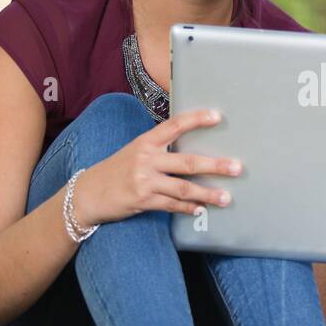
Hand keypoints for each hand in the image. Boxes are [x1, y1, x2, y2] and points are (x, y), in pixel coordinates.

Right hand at [72, 108, 241, 224]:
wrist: (88, 193)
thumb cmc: (117, 170)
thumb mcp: (135, 151)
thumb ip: (159, 148)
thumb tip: (192, 147)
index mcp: (146, 142)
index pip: (174, 125)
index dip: (196, 119)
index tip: (218, 116)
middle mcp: (146, 159)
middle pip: (187, 161)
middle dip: (215, 165)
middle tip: (237, 167)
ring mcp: (144, 181)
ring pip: (183, 188)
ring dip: (207, 193)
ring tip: (226, 198)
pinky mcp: (143, 200)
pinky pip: (172, 205)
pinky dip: (188, 208)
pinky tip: (201, 209)